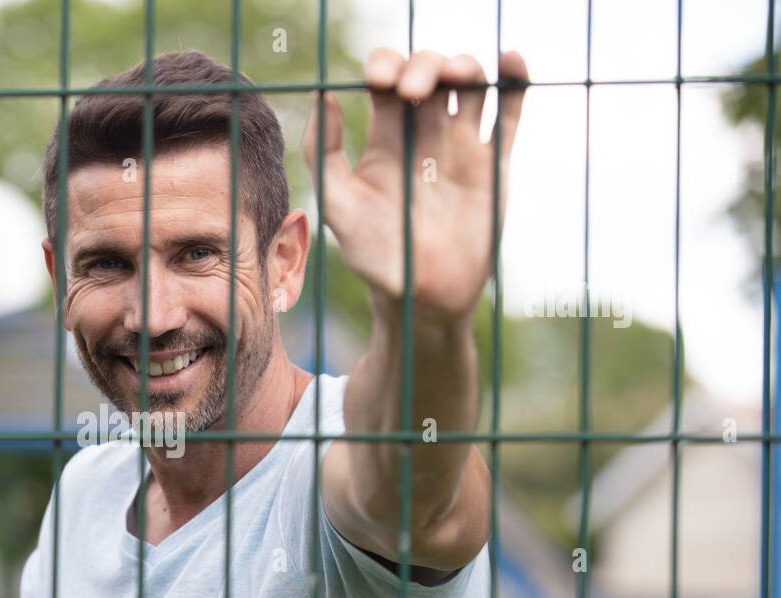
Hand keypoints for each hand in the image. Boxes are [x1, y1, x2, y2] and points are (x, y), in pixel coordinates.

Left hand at [301, 48, 527, 322]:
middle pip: (428, 72)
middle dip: (422, 66)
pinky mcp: (495, 163)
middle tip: (412, 92)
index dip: (384, 65)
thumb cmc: (375, 257)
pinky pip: (510, 112)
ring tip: (456, 77)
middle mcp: (423, 135)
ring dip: (464, 66)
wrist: (423, 298)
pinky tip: (510, 59)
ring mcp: (461, 145)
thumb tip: (323, 93)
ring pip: (469, 84)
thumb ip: (323, 154)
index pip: (386, 80)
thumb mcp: (339, 207)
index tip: (378, 80)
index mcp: (384, 139)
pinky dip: (515, 80)